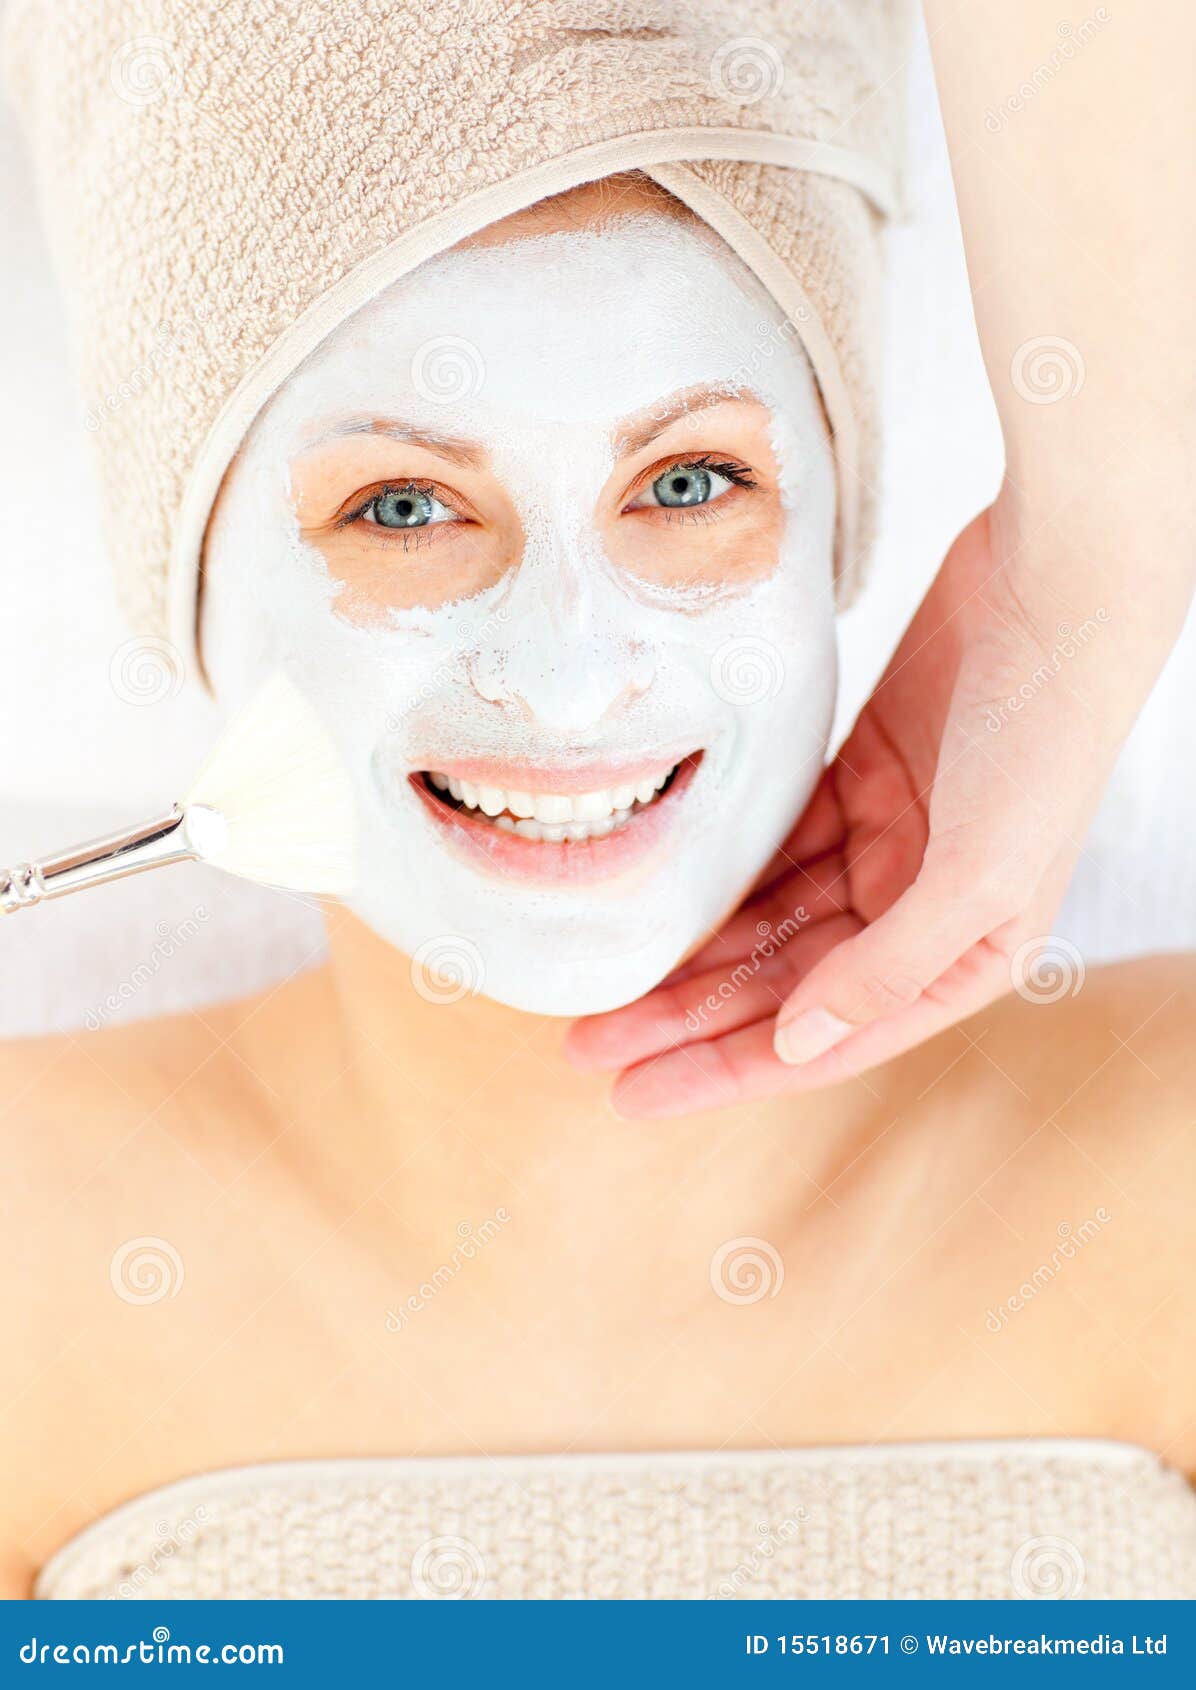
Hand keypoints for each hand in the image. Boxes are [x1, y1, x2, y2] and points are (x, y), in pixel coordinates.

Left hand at [566, 498, 1179, 1116]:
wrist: (1054, 591)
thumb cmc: (1041, 739)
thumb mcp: (982, 874)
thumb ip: (889, 965)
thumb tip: (798, 1043)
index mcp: (964, 958)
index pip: (824, 1038)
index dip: (727, 1070)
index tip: (637, 1094)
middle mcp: (920, 911)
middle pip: (780, 984)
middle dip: (687, 1019)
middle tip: (587, 1045)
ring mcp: (887, 840)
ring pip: (768, 918)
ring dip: (692, 952)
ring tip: (605, 979)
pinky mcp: (859, 776)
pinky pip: (774, 844)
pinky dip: (721, 872)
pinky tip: (657, 895)